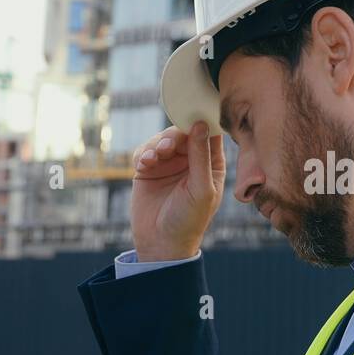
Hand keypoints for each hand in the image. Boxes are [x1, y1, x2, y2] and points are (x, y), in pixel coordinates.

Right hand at [130, 121, 224, 261]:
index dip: (202, 120)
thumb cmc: (189, 220)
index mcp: (211, 164)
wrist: (160, 243)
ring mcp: (169, 163)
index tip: (193, 111)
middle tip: (165, 147)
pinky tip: (143, 165)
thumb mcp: (201, 189)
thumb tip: (201, 125)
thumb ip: (201, 157)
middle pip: (183, 132)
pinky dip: (142, 154)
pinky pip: (144, 151)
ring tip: (152, 159)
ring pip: (162, 139)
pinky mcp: (148, 169)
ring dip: (155, 145)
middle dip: (173, 136)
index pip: (210, 134)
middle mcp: (191, 160)